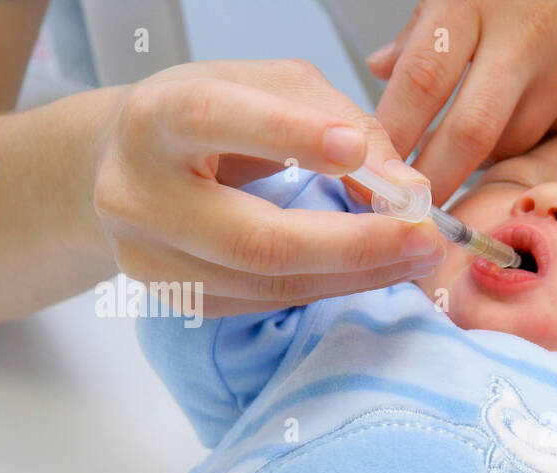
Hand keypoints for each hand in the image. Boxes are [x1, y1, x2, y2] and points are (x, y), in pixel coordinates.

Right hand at [92, 59, 445, 318]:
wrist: (131, 162)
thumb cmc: (212, 115)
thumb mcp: (273, 87)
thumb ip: (342, 122)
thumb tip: (406, 190)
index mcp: (154, 118)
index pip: (215, 121)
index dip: (286, 134)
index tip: (354, 149)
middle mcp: (138, 195)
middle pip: (255, 239)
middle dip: (355, 243)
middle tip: (425, 236)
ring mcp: (151, 258)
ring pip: (269, 283)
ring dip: (358, 273)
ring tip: (418, 254)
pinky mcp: (177, 298)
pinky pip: (267, 302)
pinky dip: (331, 286)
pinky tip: (374, 269)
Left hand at [369, 0, 556, 201]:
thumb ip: (426, 24)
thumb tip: (383, 69)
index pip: (421, 81)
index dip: (393, 134)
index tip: (372, 173)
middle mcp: (522, 37)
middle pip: (470, 131)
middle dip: (437, 178)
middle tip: (414, 212)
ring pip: (514, 140)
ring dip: (481, 159)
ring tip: (458, 159)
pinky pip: (552, 129)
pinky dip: (525, 137)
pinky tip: (512, 125)